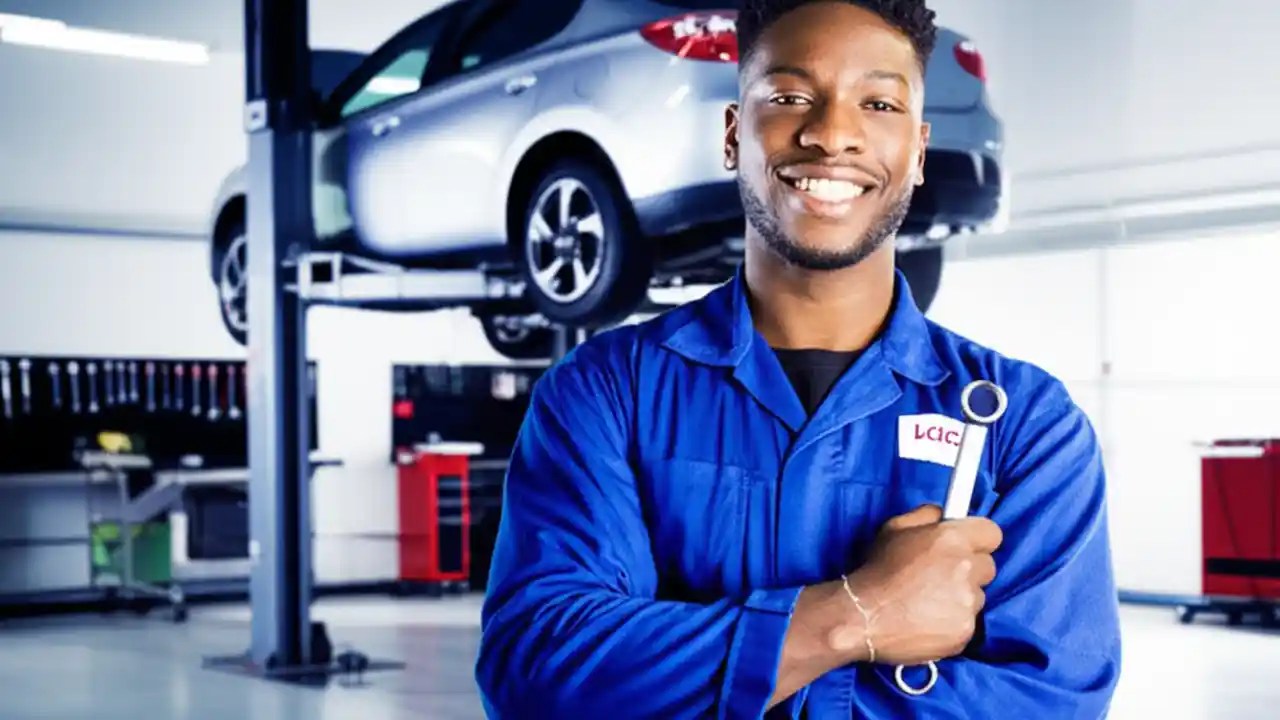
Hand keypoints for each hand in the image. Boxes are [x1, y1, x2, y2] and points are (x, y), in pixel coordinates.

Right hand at [845, 504, 1002, 665]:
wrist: (863, 617)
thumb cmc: (876, 571)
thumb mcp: (893, 528)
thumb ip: (925, 515)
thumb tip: (943, 514)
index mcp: (952, 539)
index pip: (992, 533)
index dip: (978, 539)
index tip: (967, 545)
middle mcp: (966, 569)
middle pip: (987, 566)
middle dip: (969, 569)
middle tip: (940, 575)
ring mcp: (968, 602)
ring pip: (977, 596)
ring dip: (960, 596)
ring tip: (928, 601)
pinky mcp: (965, 631)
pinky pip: (967, 621)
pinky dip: (952, 621)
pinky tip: (927, 619)